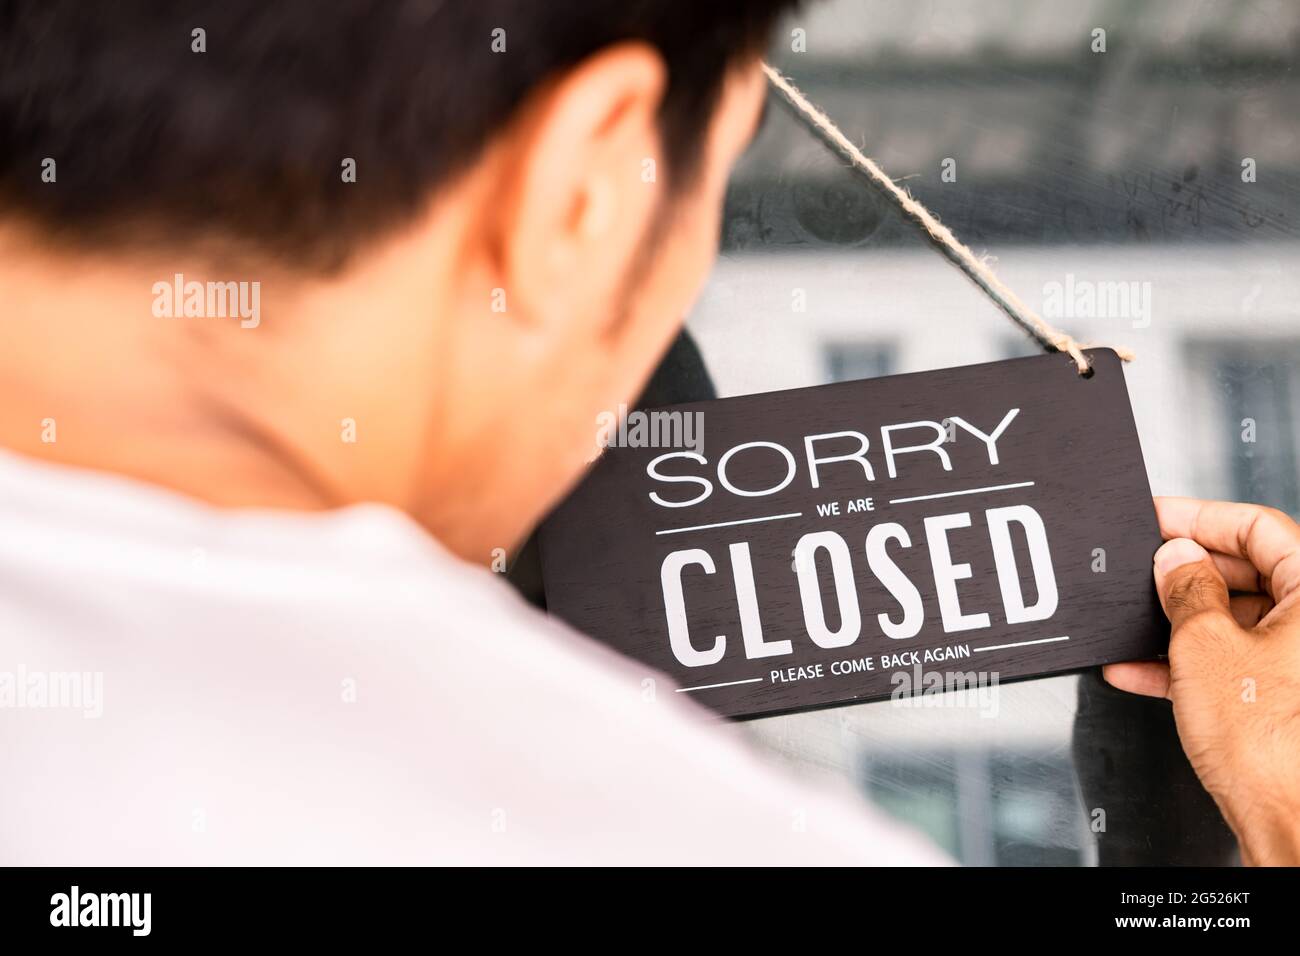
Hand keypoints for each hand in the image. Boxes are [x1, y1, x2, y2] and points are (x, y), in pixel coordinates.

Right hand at [1104, 496, 1299, 865]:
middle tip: (1146, 572)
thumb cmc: (1272, 745)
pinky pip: (1236, 659)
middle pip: (1252, 571)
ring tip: (1138, 624)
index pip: (1259, 527)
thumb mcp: (1203, 644)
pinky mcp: (1289, 699)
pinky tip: (1145, 668)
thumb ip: (1185, 588)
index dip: (1200, 517)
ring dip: (1182, 621)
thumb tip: (1176, 558)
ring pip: (1240, 618)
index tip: (1161, 517)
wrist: (1290, 821)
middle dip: (1188, 572)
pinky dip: (1191, 660)